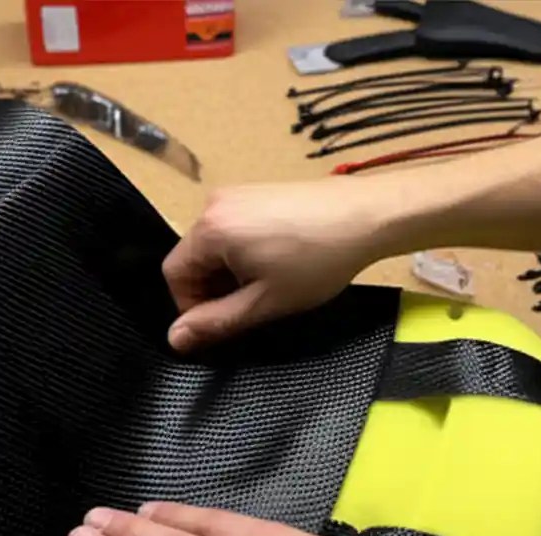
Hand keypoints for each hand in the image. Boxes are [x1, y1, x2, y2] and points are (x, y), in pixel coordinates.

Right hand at [164, 180, 384, 352]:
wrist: (368, 216)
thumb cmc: (317, 261)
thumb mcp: (263, 302)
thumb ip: (215, 322)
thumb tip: (174, 339)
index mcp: (209, 229)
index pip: (173, 274)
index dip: (190, 306)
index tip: (222, 323)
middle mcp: (214, 203)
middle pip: (193, 256)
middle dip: (213, 288)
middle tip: (251, 307)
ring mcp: (237, 193)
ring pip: (215, 244)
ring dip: (231, 272)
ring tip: (269, 284)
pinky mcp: (257, 190)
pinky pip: (234, 228)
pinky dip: (244, 251)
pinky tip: (278, 262)